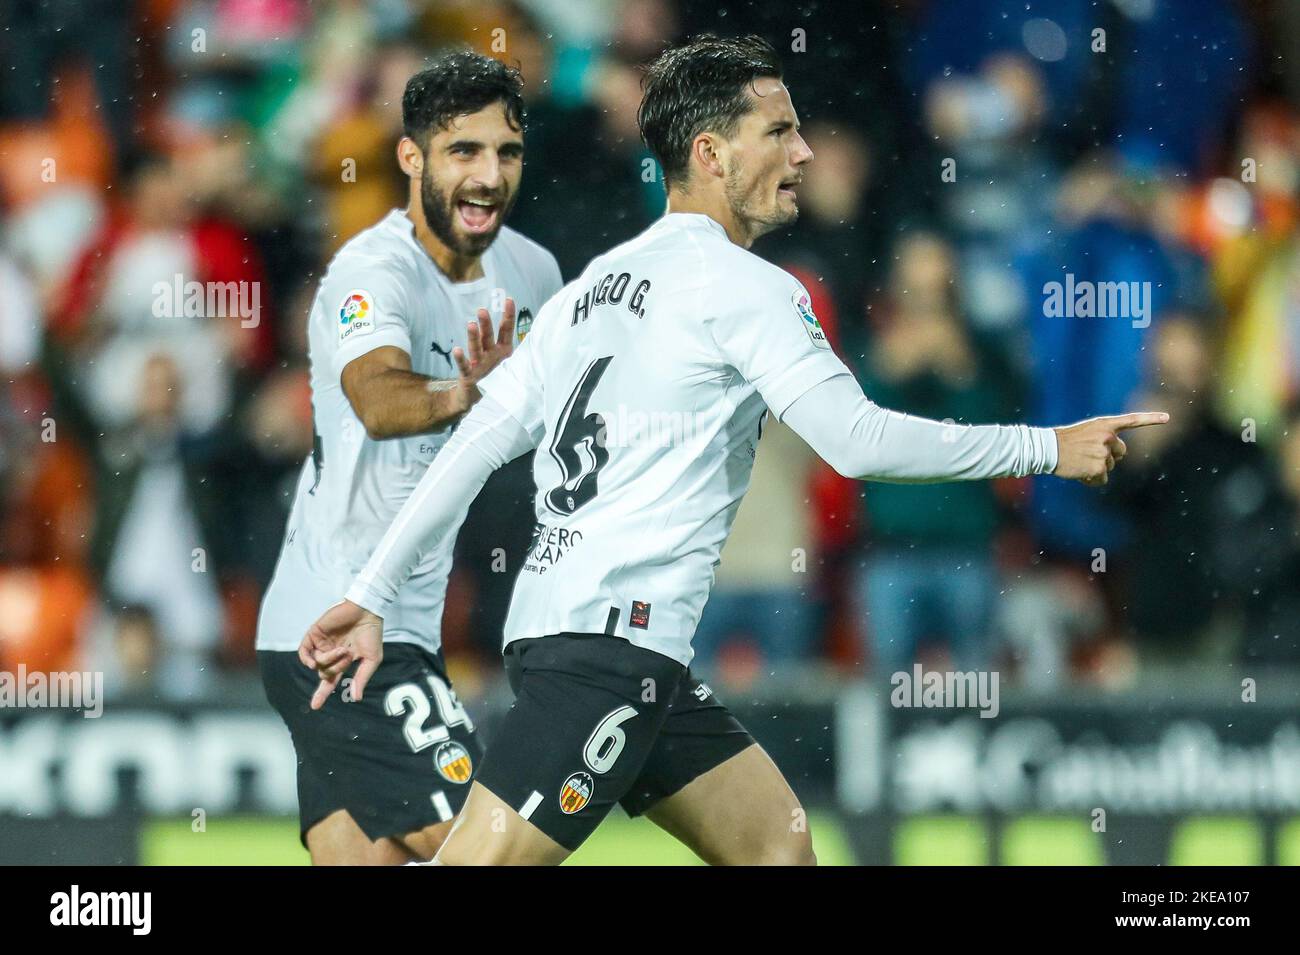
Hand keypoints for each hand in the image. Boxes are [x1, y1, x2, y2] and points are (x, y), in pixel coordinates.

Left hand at [298, 600, 383, 709]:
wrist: (367, 611)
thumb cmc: (372, 633)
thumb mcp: (371, 659)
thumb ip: (362, 678)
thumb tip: (355, 698)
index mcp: (342, 661)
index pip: (330, 680)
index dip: (322, 693)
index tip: (315, 707)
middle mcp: (330, 653)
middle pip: (324, 674)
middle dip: (336, 669)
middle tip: (348, 655)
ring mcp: (322, 644)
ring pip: (317, 664)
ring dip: (329, 660)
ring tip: (343, 649)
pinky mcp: (315, 634)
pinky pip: (304, 651)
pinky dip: (306, 658)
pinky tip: (312, 661)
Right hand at [452, 297, 515, 411]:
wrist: (480, 400)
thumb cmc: (498, 380)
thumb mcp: (511, 366)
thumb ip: (522, 356)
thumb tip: (541, 343)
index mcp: (503, 351)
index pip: (505, 330)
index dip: (507, 316)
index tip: (509, 300)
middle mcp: (490, 354)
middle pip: (487, 336)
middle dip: (486, 323)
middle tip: (483, 310)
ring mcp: (479, 364)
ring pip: (476, 348)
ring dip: (473, 337)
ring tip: (471, 324)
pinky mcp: (469, 376)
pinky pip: (465, 367)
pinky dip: (461, 359)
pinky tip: (457, 349)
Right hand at [1052, 411, 1169, 485]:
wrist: (1048, 449)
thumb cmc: (1064, 441)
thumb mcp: (1087, 432)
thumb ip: (1104, 438)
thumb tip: (1117, 456)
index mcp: (1105, 425)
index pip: (1132, 420)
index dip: (1151, 419)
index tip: (1167, 417)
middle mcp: (1108, 437)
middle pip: (1120, 453)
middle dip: (1108, 457)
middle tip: (1087, 455)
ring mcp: (1104, 452)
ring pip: (1109, 467)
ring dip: (1096, 468)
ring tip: (1079, 462)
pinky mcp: (1098, 468)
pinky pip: (1101, 479)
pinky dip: (1091, 480)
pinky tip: (1079, 472)